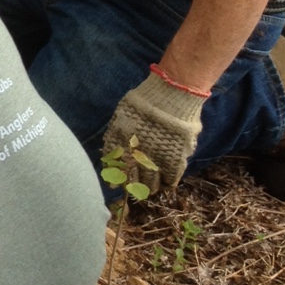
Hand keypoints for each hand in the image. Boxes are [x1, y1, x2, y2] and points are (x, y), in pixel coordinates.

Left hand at [102, 73, 205, 192]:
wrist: (170, 95)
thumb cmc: (145, 101)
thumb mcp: (122, 115)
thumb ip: (116, 134)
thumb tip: (109, 151)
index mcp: (120, 142)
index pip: (114, 167)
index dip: (113, 177)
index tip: (112, 185)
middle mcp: (135, 154)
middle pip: (131, 179)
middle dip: (130, 186)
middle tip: (132, 189)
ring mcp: (156, 159)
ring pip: (151, 183)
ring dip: (149, 187)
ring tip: (149, 188)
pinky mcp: (175, 161)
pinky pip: (170, 180)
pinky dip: (168, 183)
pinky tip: (166, 182)